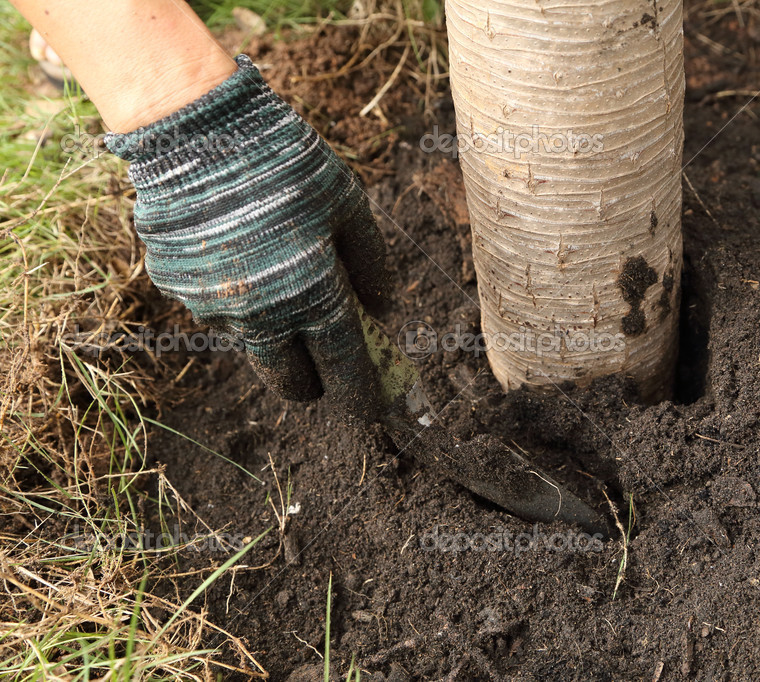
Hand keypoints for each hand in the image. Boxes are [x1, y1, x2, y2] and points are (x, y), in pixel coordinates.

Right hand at [106, 56, 389, 414]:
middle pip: (290, 379)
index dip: (360, 392)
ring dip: (271, 330)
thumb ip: (371, 264)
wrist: (193, 130)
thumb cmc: (285, 162)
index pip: (344, 365)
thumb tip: (383, 311)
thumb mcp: (348, 204)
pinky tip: (237, 250)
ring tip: (277, 276)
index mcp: (314, 296)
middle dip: (311, 382)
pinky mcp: (178, 288)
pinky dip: (235, 294)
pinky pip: (216, 307)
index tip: (369, 409)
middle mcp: (261, 316)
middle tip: (321, 366)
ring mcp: (213, 306)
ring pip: (252, 342)